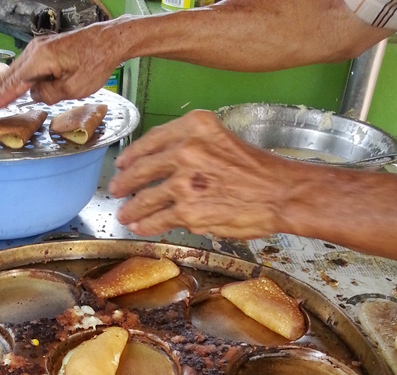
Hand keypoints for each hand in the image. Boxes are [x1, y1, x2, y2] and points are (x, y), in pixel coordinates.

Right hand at [0, 25, 119, 125]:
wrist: (108, 41)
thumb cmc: (95, 63)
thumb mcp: (73, 89)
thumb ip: (48, 95)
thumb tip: (35, 96)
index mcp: (38, 61)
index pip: (9, 88)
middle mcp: (33, 52)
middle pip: (4, 80)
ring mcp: (38, 49)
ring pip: (13, 74)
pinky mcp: (44, 51)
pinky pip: (24, 70)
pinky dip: (13, 83)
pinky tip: (6, 92)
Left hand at [109, 110, 295, 238]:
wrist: (281, 193)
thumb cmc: (259, 170)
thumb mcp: (222, 140)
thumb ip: (193, 146)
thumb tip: (166, 166)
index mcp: (195, 127)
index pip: (153, 139)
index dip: (133, 154)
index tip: (123, 162)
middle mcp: (186, 150)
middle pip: (142, 168)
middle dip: (125, 182)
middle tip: (115, 189)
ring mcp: (185, 182)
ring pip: (146, 197)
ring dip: (131, 208)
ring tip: (123, 214)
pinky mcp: (188, 211)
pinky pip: (158, 219)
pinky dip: (146, 224)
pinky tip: (139, 226)